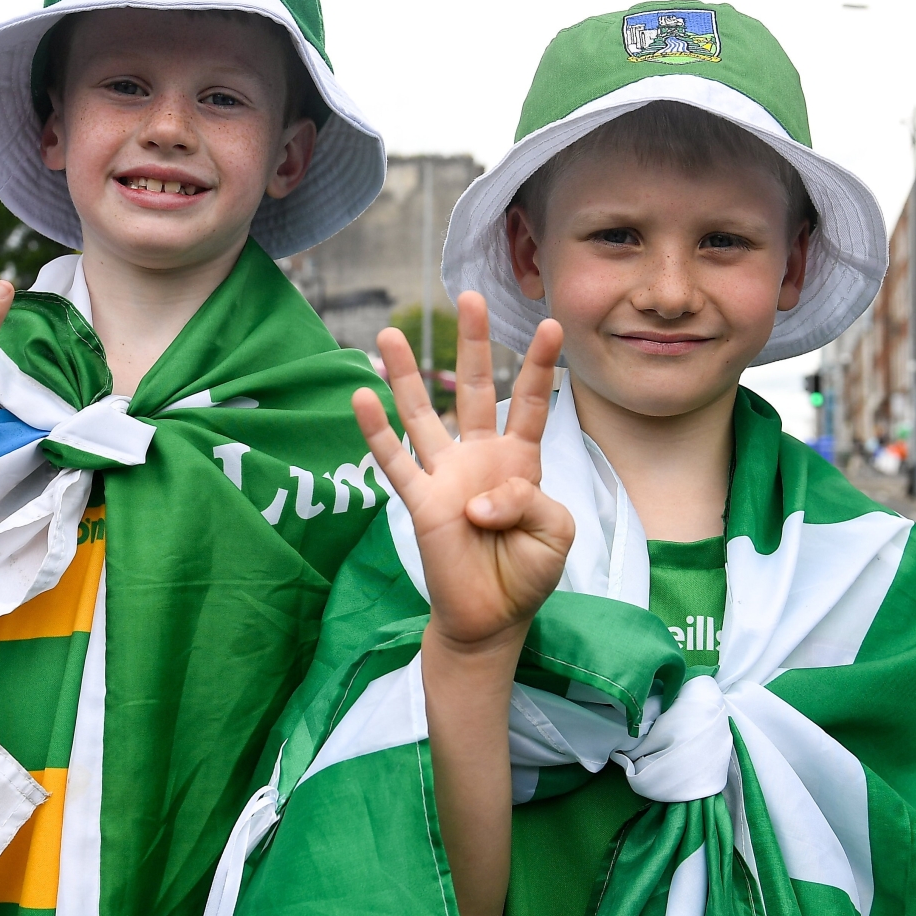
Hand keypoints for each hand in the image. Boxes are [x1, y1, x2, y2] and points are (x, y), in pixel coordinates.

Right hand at [352, 292, 572, 652]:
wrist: (491, 618)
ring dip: (407, 376)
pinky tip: (361, 397)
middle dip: (473, 344)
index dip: (542, 365)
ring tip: (388, 332)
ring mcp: (446, 475)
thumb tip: (479, 496)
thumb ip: (530, 502)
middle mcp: (479, 456)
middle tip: (469, 297)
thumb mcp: (554, 534)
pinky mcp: (421, 501)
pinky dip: (377, 431)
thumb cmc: (527, 573)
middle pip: (474, 388)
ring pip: (423, 415)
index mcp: (519, 460)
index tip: (552, 324)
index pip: (533, 402)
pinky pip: (396, 461)